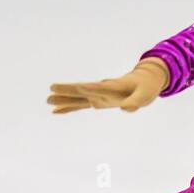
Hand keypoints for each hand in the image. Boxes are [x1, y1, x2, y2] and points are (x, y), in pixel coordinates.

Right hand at [46, 56, 170, 113]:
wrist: (144, 81)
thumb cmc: (145, 87)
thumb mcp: (145, 94)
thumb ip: (136, 101)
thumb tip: (126, 108)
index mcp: (112, 87)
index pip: (97, 87)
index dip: (86, 88)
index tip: (75, 88)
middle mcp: (102, 90)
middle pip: (81, 90)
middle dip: (68, 91)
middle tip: (51, 90)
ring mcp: (97, 95)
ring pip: (78, 98)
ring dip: (64, 100)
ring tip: (48, 101)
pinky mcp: (97, 101)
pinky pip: (80, 105)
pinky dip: (69, 108)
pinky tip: (56, 111)